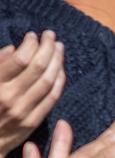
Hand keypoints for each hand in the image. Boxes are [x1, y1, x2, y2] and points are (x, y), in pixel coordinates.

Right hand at [0, 31, 64, 154]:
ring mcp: (23, 111)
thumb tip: (12, 48)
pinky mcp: (32, 122)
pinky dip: (59, 82)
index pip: (20, 60)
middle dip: (47, 48)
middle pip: (38, 68)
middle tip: (51, 36)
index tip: (33, 36)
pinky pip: (52, 98)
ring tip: (59, 47)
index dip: (30, 44)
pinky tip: (61, 69)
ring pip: (48, 82)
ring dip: (56, 62)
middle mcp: (10, 97)